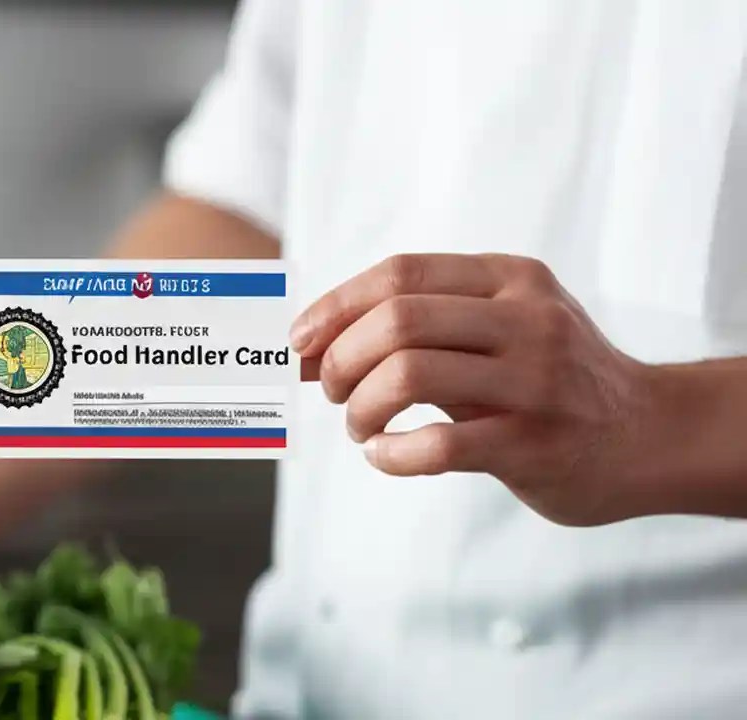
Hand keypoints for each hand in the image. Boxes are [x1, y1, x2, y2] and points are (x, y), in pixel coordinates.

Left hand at [291, 253, 657, 525]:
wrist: (652, 435)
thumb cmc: (549, 379)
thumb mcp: (501, 329)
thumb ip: (421, 329)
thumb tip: (309, 345)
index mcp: (510, 279)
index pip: (399, 274)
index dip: (335, 307)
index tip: (300, 342)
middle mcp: (526, 320)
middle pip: (397, 320)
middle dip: (341, 358)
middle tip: (331, 390)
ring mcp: (535, 381)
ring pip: (409, 374)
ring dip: (359, 407)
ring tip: (359, 426)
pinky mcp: (535, 442)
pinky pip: (438, 444)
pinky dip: (391, 452)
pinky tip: (383, 454)